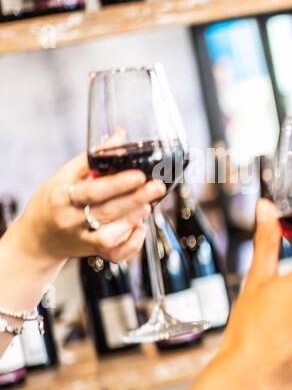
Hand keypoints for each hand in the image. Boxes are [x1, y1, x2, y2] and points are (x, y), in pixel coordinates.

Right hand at [11, 153, 165, 268]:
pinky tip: (140, 228)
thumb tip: (119, 136)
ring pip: (110, 233)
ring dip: (133, 217)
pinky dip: (131, 244)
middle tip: (156, 186)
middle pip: (106, 209)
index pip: (93, 188)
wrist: (37, 238)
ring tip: (149, 204)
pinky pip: (115, 253)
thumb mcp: (64, 176)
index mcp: (62, 194)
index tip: (139, 174)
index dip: (117, 182)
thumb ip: (92, 159)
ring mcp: (82, 237)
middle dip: (135, 198)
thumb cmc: (54, 201)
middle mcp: (70, 217)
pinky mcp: (93, 252)